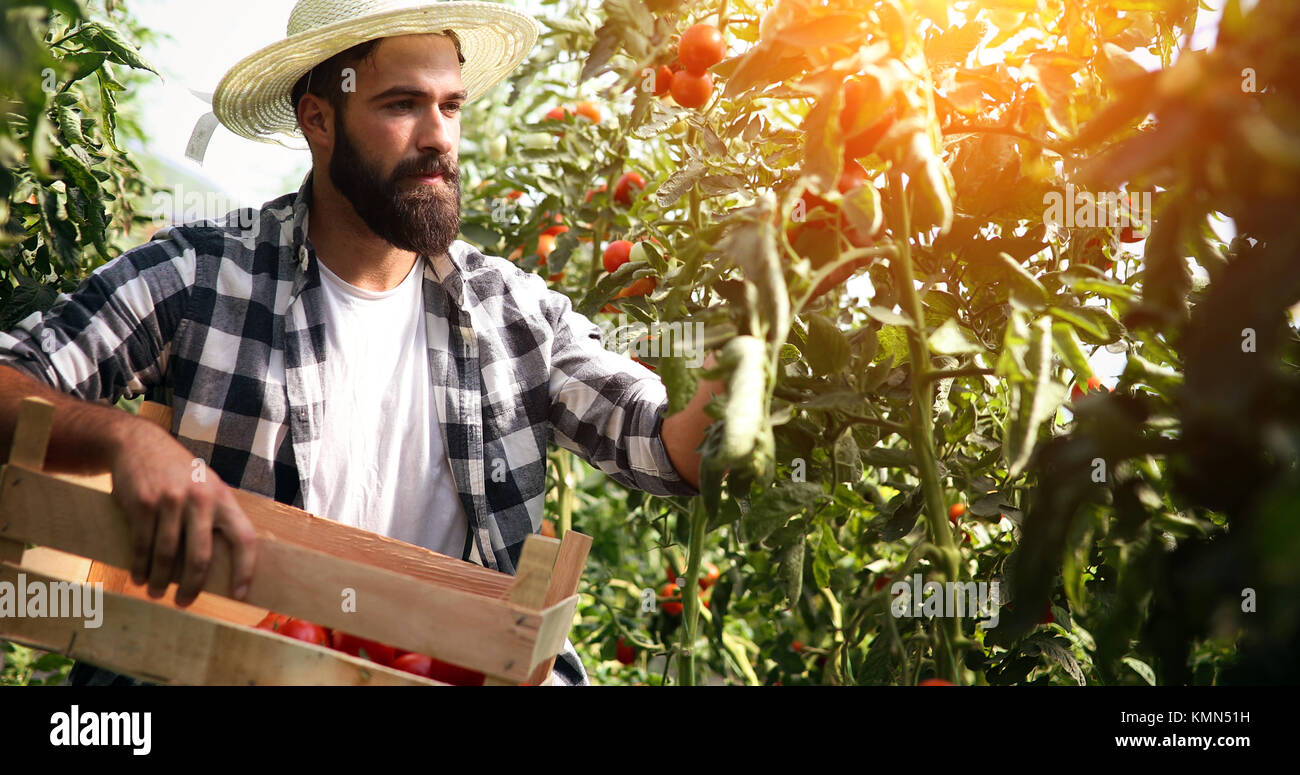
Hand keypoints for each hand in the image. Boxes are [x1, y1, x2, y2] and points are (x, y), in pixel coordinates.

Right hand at [108, 420, 257, 606]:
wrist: (138, 444)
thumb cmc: (178, 473)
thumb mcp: (206, 486)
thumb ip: (215, 517)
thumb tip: (222, 563)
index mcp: (223, 498)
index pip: (244, 538)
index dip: (245, 568)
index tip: (240, 594)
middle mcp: (200, 500)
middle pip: (201, 556)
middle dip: (192, 586)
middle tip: (183, 602)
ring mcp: (171, 501)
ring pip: (168, 555)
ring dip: (161, 581)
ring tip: (157, 593)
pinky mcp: (143, 504)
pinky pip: (142, 545)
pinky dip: (140, 567)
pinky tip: (138, 578)